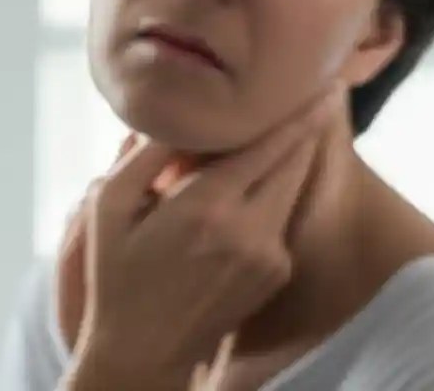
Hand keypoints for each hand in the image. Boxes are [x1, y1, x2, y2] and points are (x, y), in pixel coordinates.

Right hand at [58, 85, 346, 388]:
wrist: (143, 350)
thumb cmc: (117, 274)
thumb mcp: (109, 209)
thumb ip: (144, 156)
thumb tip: (176, 112)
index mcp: (205, 206)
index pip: (268, 145)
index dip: (299, 112)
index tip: (322, 82)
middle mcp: (248, 229)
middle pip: (296, 162)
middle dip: (310, 125)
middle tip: (325, 90)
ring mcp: (269, 254)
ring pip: (294, 188)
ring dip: (296, 157)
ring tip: (297, 125)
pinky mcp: (279, 271)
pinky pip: (283, 219)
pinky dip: (276, 197)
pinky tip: (260, 186)